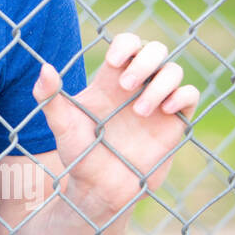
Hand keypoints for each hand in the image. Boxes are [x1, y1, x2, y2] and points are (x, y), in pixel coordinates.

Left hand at [31, 33, 200, 220]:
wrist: (101, 190)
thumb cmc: (80, 157)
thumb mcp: (62, 126)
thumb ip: (50, 98)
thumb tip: (44, 68)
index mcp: (110, 81)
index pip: (128, 43)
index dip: (125, 43)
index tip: (113, 61)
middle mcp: (136, 87)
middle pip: (155, 50)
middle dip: (145, 60)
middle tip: (125, 86)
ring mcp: (157, 103)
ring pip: (174, 70)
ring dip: (160, 84)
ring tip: (140, 111)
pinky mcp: (174, 122)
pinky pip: (190, 95)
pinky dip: (182, 96)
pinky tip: (164, 111)